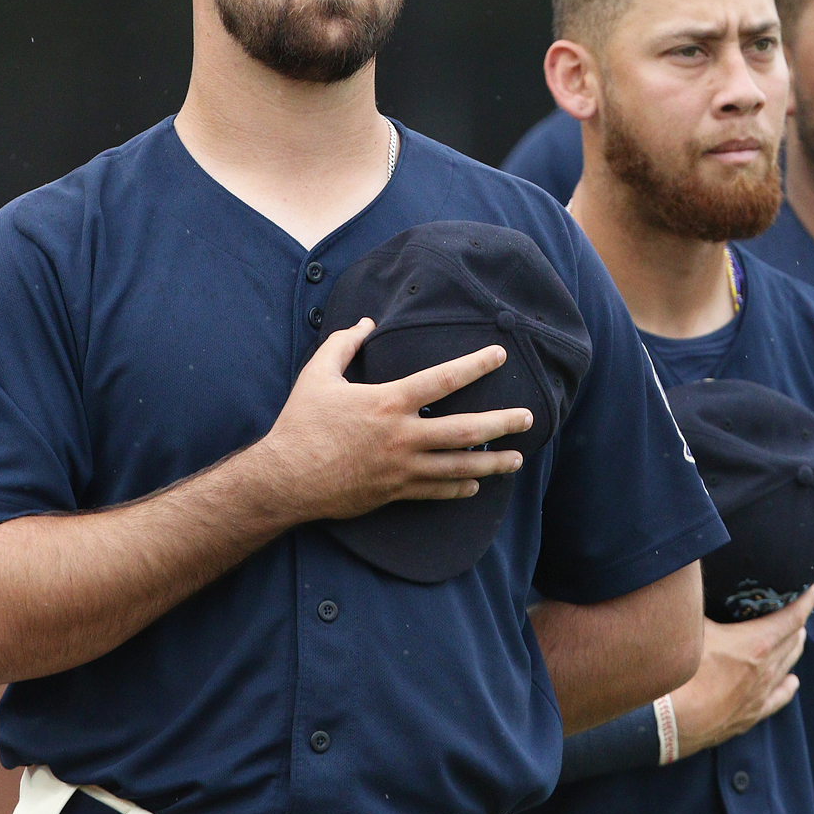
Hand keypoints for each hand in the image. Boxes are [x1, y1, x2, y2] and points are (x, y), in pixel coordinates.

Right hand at [249, 318, 533, 521]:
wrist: (284, 480)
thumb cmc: (301, 423)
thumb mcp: (318, 375)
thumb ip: (344, 344)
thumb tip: (367, 322)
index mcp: (388, 402)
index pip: (443, 379)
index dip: (475, 364)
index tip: (500, 354)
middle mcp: (402, 436)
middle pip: (465, 430)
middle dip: (501, 422)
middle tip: (529, 418)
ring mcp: (401, 468)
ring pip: (457, 466)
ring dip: (491, 464)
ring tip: (517, 459)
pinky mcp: (393, 492)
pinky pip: (434, 491)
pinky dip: (457, 488)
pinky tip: (475, 485)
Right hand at [669, 587, 813, 755]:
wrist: (669, 721)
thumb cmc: (680, 672)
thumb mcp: (691, 627)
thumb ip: (699, 604)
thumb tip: (694, 584)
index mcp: (757, 643)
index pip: (794, 617)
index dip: (805, 600)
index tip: (810, 588)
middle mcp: (767, 668)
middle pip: (794, 639)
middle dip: (796, 620)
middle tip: (792, 606)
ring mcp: (761, 693)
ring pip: (788, 665)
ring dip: (793, 646)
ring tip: (794, 634)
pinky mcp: (752, 714)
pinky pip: (780, 697)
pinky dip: (788, 684)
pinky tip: (792, 681)